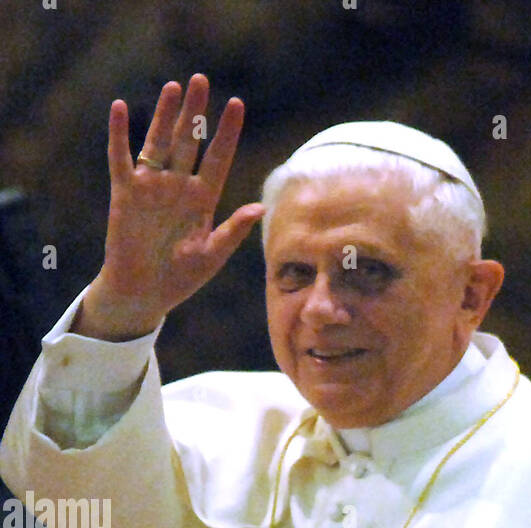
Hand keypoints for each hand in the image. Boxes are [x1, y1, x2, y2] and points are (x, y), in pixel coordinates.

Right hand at [76, 73, 264, 339]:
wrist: (144, 293)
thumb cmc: (181, 279)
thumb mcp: (212, 256)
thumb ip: (233, 231)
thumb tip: (259, 208)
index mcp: (203, 200)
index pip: (218, 158)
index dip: (227, 132)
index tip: (237, 103)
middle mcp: (178, 187)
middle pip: (189, 141)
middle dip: (195, 111)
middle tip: (201, 79)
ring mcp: (151, 187)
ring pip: (159, 141)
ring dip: (165, 114)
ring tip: (173, 86)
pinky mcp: (125, 193)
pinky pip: (121, 157)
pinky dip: (120, 134)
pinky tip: (120, 107)